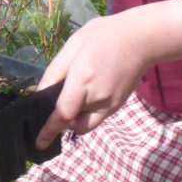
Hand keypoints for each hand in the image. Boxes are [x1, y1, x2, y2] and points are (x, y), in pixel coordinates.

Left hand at [34, 11, 155, 147]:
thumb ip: (55, 72)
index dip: (49, 130)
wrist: (141, 39)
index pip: (63, 114)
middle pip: (72, 122)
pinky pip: (97, 117)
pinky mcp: (118, 105)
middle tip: (59, 100)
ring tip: (77, 93)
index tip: (39, 144)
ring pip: (86, 124)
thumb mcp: (72, 46)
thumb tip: (40, 93)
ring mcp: (110, 105)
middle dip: (63, 119)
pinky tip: (89, 92)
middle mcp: (97, 99)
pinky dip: (88, 113)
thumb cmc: (103, 37)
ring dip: (76, 117)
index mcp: (83, 82)